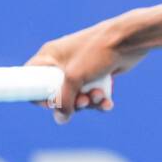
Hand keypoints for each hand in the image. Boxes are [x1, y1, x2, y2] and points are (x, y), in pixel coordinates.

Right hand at [24, 15, 145, 123]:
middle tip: (83, 101)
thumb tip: (61, 119)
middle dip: (72, 102)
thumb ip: (64, 101)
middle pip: (59, 93)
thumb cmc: (97, 52)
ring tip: (98, 96)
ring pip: (78, 95)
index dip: (40, 95)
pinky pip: (93, 94)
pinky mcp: (97, 74)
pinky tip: (107, 103)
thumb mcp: (74, 77)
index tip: (52, 104)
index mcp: (50, 56)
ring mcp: (81, 68)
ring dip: (89, 102)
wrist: (128, 41)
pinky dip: (99, 101)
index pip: (33, 79)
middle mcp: (63, 62)